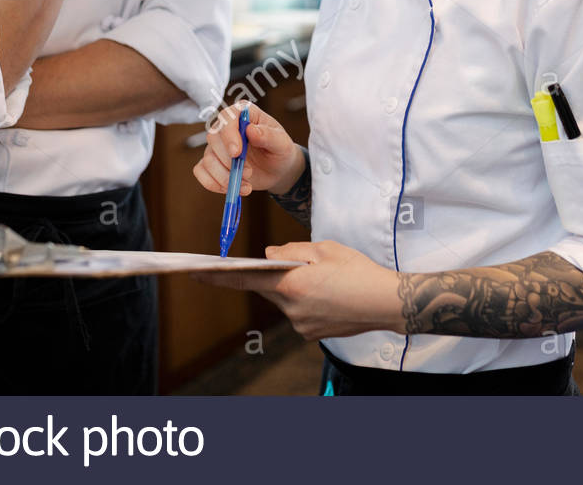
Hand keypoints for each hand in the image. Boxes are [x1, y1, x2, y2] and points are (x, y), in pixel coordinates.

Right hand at [192, 101, 303, 197]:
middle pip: (213, 139)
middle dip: (229, 161)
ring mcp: (216, 146)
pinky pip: (201, 172)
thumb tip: (251, 130)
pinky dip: (213, 184)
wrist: (277, 169)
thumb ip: (268, 135)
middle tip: (248, 173)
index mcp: (242, 114)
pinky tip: (231, 189)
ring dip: (225, 177)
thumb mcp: (282, 143)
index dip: (229, 135)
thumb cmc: (279, 151)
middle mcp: (225, 127)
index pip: (227, 118)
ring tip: (246, 186)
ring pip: (208, 160)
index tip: (236, 153)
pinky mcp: (211, 163)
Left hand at [192, 241, 402, 340]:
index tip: (196, 273)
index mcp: (291, 284)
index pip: (245, 279)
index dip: (218, 276)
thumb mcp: (325, 249)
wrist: (387, 303)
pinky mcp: (312, 334)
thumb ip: (291, 250)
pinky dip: (307, 301)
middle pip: (268, 288)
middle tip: (299, 265)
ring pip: (285, 301)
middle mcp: (291, 309)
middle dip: (274, 275)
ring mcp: (301, 325)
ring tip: (324, 280)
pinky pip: (299, 313)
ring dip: (294, 288)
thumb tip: (269, 254)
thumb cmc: (359, 272)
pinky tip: (329, 294)